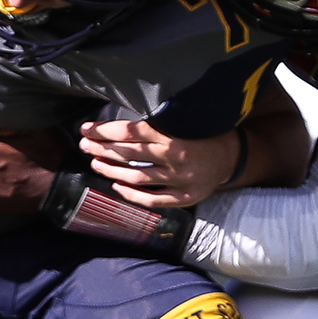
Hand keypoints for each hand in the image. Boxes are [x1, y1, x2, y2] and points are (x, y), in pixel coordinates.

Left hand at [79, 119, 239, 208]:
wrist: (232, 156)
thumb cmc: (203, 132)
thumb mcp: (184, 118)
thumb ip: (157, 121)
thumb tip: (119, 119)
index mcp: (174, 133)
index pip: (130, 132)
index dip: (104, 131)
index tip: (86, 129)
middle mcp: (176, 157)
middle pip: (129, 154)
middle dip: (102, 149)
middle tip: (85, 145)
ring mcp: (180, 180)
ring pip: (137, 178)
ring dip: (112, 171)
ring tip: (96, 163)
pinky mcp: (185, 197)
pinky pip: (152, 199)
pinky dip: (132, 195)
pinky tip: (116, 187)